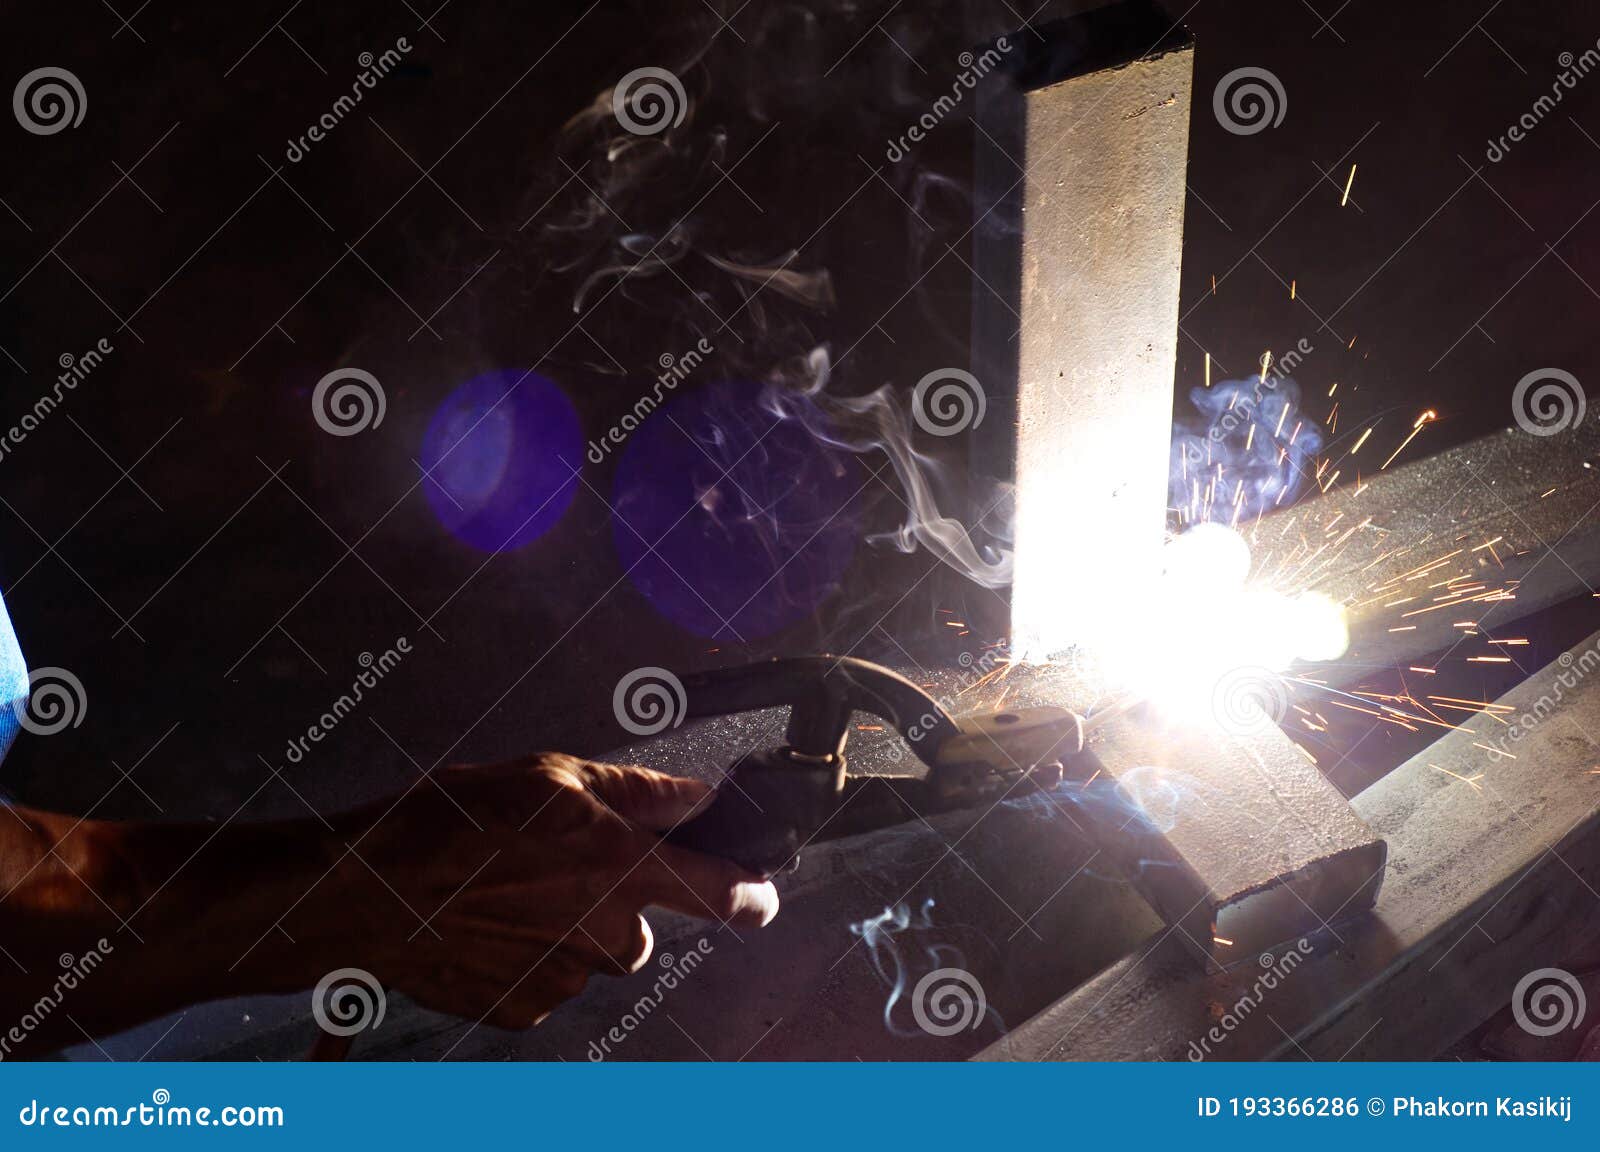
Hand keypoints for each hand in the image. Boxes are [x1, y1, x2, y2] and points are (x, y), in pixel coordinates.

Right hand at [322, 754, 778, 1028]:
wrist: (367, 893)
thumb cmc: (452, 825)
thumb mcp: (552, 776)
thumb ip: (638, 792)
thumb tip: (694, 797)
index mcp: (622, 867)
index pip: (722, 894)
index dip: (751, 895)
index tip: (759, 896)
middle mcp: (606, 932)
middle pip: (641, 924)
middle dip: (613, 899)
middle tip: (555, 866)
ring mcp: (566, 976)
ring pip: (594, 952)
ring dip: (570, 926)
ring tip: (510, 891)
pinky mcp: (527, 1006)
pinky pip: (551, 978)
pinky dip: (530, 955)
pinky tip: (490, 923)